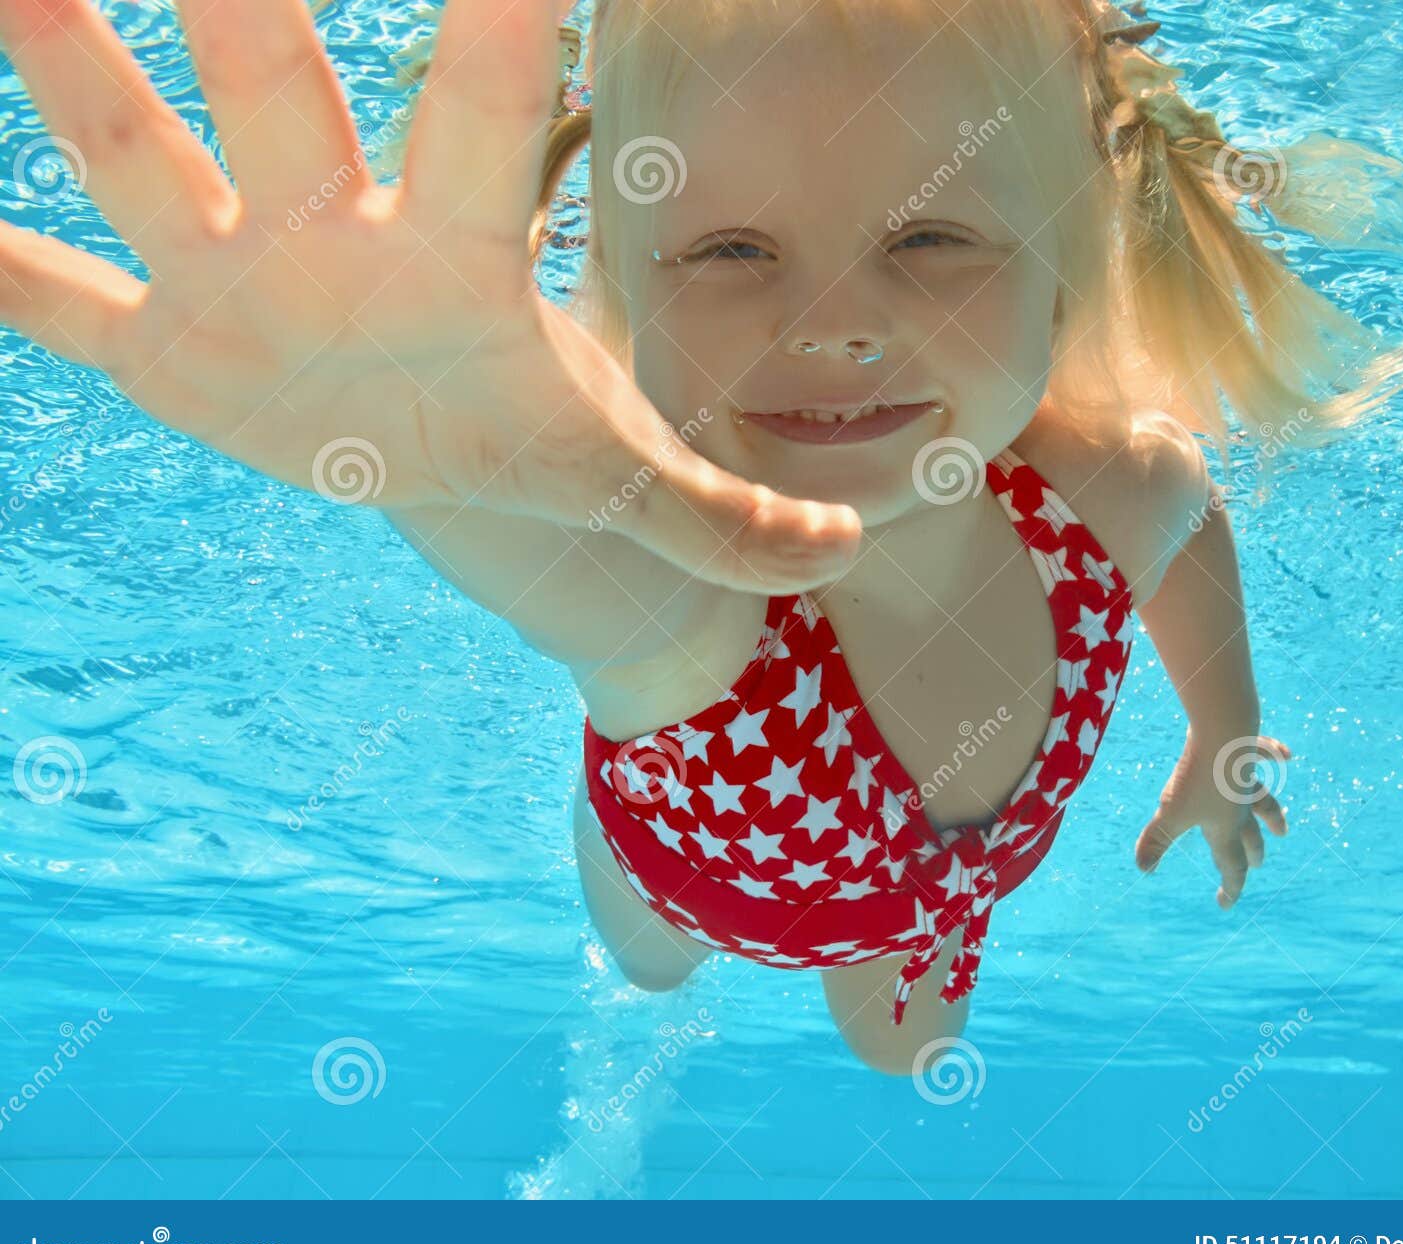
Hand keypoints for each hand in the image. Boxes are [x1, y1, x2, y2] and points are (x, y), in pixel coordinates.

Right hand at [0, 0, 860, 593]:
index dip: (495, 21)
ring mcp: (243, 282)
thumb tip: (841, 554)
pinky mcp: (176, 349)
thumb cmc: (539, 437)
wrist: (443, 462)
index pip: (483, 114)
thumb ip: (726, 519)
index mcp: (461, 256)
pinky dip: (3, 278)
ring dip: (75, 78)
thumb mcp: (624, 480)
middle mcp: (338, 234)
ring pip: (145, 162)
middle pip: (280, 95)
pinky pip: (68, 303)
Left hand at [1133, 731, 1291, 908]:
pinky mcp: (1247, 754)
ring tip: (1281, 831)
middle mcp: (1240, 809)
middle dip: (1251, 855)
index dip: (1230, 888)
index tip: (1225, 904)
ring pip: (1264, 805)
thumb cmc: (1196, 779)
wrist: (1223, 736)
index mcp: (1225, 828)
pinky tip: (1286, 757)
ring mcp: (1247, 782)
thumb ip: (1157, 841)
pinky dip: (1276, 756)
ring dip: (1272, 818)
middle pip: (1249, 837)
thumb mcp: (1171, 813)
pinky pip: (1266, 756)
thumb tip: (1143, 869)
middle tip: (1256, 866)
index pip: (1231, 866)